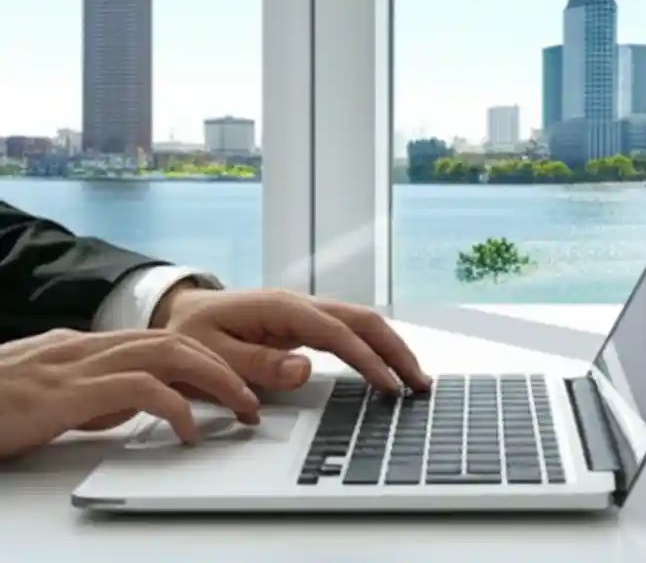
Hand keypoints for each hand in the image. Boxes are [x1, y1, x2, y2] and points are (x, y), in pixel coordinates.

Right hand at [0, 329, 260, 458]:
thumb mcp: (50, 401)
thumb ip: (90, 395)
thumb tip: (127, 406)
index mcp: (82, 346)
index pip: (160, 339)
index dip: (205, 358)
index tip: (235, 383)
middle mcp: (84, 345)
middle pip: (176, 338)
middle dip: (225, 366)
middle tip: (254, 399)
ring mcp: (75, 364)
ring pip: (169, 352)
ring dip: (217, 380)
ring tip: (242, 410)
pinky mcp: (65, 392)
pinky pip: (139, 388)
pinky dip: (176, 406)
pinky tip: (190, 431)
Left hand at [153, 287, 429, 394]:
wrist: (179, 312)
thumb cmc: (189, 333)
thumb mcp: (209, 354)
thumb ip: (255, 364)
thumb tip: (305, 368)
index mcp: (280, 308)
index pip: (337, 333)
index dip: (366, 360)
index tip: (388, 387)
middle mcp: (301, 305)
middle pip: (363, 320)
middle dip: (395, 350)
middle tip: (420, 383)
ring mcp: (306, 313)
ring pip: (362, 324)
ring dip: (391, 349)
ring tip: (414, 380)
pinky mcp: (307, 325)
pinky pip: (349, 333)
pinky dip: (374, 349)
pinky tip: (388, 369)